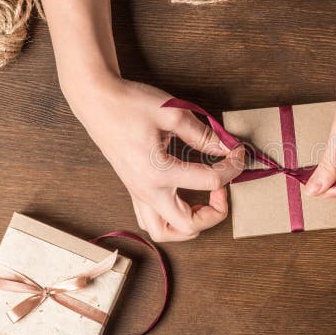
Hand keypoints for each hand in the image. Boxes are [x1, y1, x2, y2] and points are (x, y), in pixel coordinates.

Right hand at [66, 74, 244, 241]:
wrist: (96, 102)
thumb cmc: (129, 104)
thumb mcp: (173, 113)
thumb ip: (203, 134)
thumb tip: (226, 147)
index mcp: (159, 172)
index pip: (210, 181)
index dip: (234, 167)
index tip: (239, 152)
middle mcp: (147, 190)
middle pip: (189, 225)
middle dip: (215, 211)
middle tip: (222, 185)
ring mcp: (138, 193)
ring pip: (165, 232)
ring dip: (190, 224)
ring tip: (203, 200)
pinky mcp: (133, 190)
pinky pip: (152, 220)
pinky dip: (171, 219)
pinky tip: (183, 198)